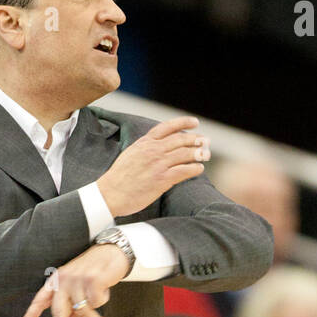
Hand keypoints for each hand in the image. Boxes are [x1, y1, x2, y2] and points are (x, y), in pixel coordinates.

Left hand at [19, 242, 128, 316]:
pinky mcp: (92, 279)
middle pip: (58, 311)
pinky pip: (96, 302)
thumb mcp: (78, 288)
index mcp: (57, 281)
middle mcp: (64, 280)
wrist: (113, 252)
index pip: (41, 299)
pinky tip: (106, 292)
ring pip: (83, 311)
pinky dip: (103, 301)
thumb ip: (71, 307)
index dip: (31, 313)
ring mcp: (77, 279)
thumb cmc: (94, 272)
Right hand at [96, 116, 210, 216]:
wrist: (110, 194)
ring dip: (199, 153)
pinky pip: (183, 171)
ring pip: (185, 153)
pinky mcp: (161, 179)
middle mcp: (153, 150)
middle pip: (180, 139)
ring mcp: (158, 164)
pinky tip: (199, 169)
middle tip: (206, 141)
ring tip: (206, 154)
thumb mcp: (130, 155)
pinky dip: (194, 169)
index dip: (183, 123)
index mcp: (144, 143)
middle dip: (196, 139)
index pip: (167, 127)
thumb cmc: (118, 179)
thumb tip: (156, 147)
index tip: (195, 122)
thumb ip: (144, 149)